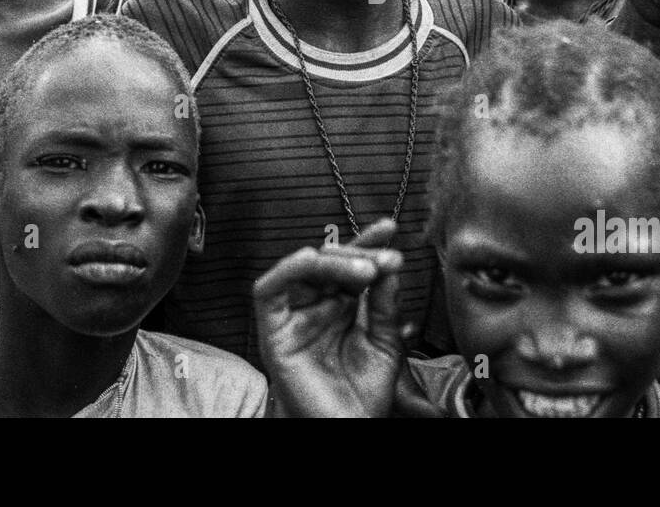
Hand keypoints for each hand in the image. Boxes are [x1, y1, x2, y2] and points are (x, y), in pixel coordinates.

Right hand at [254, 219, 404, 416]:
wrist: (347, 430)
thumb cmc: (364, 395)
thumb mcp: (386, 342)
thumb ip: (385, 303)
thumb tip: (390, 264)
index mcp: (344, 306)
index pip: (353, 264)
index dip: (369, 243)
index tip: (390, 229)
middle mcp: (318, 306)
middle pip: (330, 262)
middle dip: (359, 253)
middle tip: (386, 259)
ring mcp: (294, 316)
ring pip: (302, 269)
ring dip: (332, 260)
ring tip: (365, 269)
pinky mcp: (273, 330)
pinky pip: (269, 290)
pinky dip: (287, 270)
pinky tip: (310, 260)